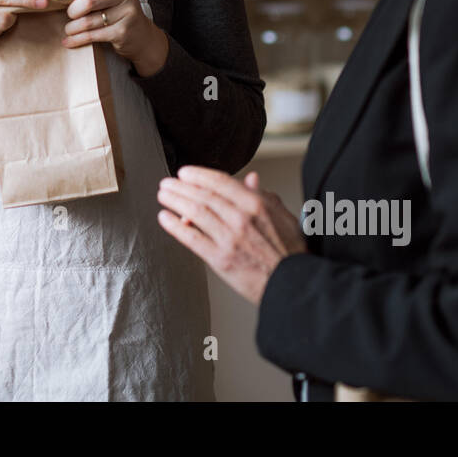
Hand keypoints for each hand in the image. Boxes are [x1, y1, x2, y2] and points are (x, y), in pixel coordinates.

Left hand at [49, 0, 169, 76]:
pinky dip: (77, 39)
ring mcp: (127, 13)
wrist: (141, 37)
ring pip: (89, 21)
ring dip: (72, 28)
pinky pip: (93, 35)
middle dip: (72, 11)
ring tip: (68, 30)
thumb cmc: (115, 13)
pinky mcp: (124, 31)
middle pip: (89, 0)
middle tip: (68, 16)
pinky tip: (68, 42)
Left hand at [156, 167, 307, 305]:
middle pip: (203, 195)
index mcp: (256, 204)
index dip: (199, 175)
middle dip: (181, 187)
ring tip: (164, 196)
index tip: (185, 173)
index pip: (220, 182)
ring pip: (195, 213)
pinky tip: (165, 218)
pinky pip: (192, 238)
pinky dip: (175, 226)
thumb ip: (264, 196)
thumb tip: (251, 178)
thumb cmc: (290, 251)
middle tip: (167, 183)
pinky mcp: (220, 259)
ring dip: (175, 201)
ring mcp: (229, 239)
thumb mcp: (282, 215)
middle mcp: (241, 218)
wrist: (293, 283)